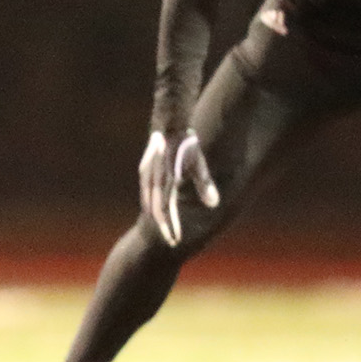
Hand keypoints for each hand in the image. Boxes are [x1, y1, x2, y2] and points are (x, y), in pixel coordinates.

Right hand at [138, 130, 219, 246]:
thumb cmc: (185, 141)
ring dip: (157, 216)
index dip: (170, 227)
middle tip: (171, 241)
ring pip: (149, 201)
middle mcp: (151, 179)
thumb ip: (204, 183)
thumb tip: (214, 205)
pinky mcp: (148, 169)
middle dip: (163, 226)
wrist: (169, 119)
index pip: (164, 210)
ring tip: (165, 229)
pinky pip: (148, 192)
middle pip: (155, 209)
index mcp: (162, 180)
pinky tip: (157, 207)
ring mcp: (147, 173)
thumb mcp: (197, 162)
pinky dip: (153, 203)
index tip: (175, 240)